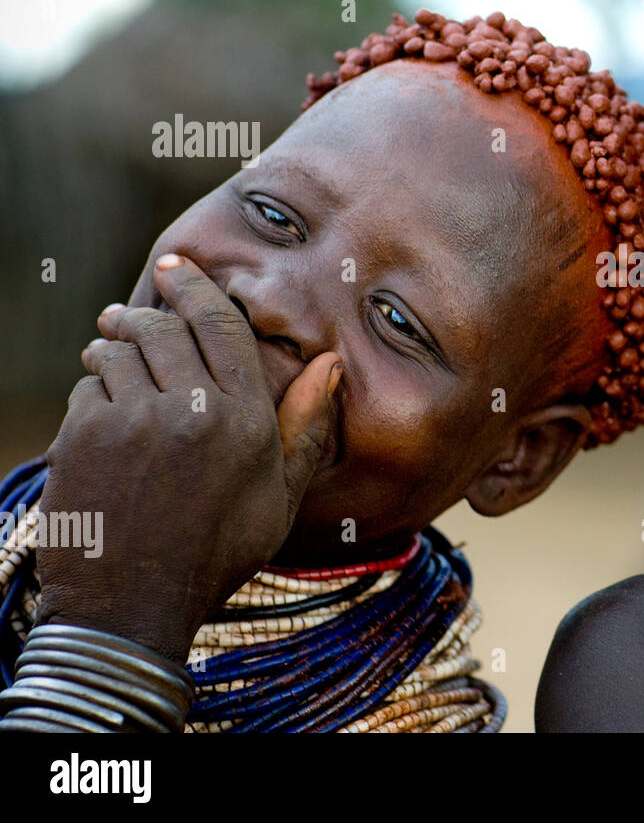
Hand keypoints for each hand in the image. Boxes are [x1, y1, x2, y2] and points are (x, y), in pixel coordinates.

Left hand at [37, 254, 341, 663]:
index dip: (197, 287)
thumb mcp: (280, 496)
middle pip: (165, 328)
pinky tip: (99, 407)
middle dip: (146, 311)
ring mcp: (136, 420)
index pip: (221, 326)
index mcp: (246, 419)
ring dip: (112, 345)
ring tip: (108, 350)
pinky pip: (88, 385)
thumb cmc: (216, 552)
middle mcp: (194, 409)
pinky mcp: (86, 435)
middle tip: (129, 312)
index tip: (178, 266)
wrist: (131, 606)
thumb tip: (329, 364)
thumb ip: (305, 426)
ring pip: (119, 350)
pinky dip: (92, 387)